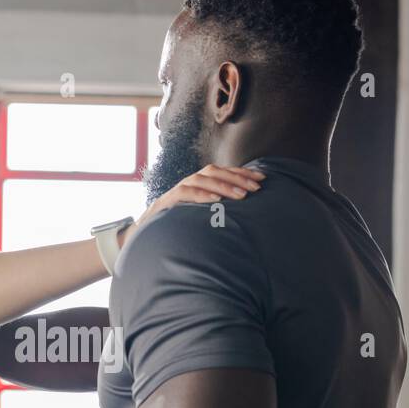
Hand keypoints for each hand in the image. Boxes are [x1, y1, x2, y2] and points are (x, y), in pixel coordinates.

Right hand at [119, 164, 264, 248]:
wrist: (146, 236)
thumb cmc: (178, 227)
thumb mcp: (202, 216)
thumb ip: (218, 210)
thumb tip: (246, 210)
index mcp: (200, 184)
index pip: (223, 172)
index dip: (243, 173)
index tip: (263, 179)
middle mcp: (189, 182)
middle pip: (215, 171)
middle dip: (237, 178)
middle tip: (256, 188)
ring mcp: (178, 190)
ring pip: (202, 179)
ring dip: (223, 185)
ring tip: (240, 195)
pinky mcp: (168, 201)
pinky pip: (186, 193)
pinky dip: (202, 195)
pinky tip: (216, 200)